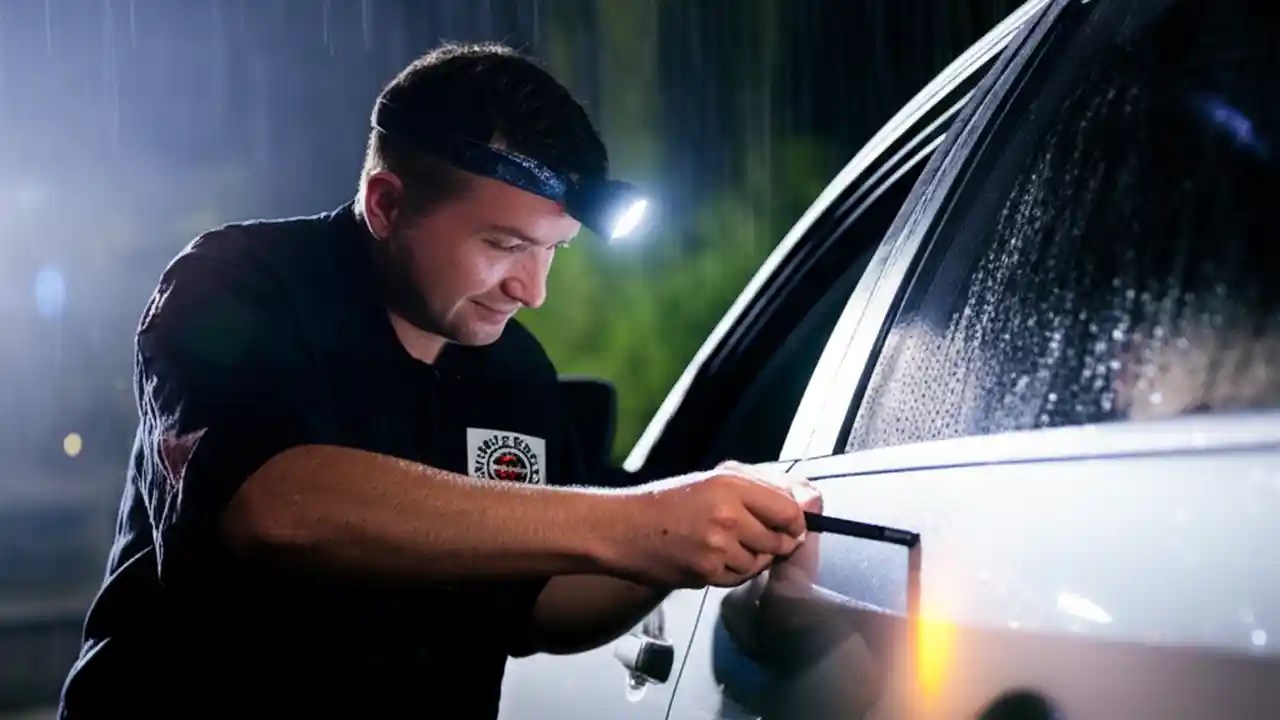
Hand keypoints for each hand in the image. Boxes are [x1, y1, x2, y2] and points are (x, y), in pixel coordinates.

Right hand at [611, 467, 805, 587]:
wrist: (625, 529)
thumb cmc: (669, 501)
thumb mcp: (714, 479)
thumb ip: (761, 486)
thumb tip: (808, 500)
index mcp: (731, 484)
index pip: (790, 510)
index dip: (795, 522)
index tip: (791, 526)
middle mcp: (728, 514)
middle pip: (780, 540)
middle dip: (776, 544)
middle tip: (756, 538)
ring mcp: (718, 546)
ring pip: (761, 562)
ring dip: (752, 559)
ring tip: (726, 546)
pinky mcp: (707, 572)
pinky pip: (739, 578)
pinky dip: (733, 572)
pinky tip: (713, 559)